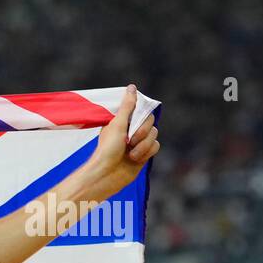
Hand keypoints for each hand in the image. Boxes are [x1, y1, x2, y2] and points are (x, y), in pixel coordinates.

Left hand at [78, 85, 159, 200]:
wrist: (107, 175)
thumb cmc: (107, 149)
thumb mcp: (117, 124)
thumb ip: (127, 106)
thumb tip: (132, 87)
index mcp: (122, 121)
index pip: (141, 109)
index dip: (140, 116)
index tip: (133, 123)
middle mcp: (130, 130)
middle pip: (150, 121)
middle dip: (141, 132)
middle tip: (129, 140)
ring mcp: (138, 142)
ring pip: (154, 134)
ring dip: (143, 145)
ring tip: (130, 153)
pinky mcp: (144, 153)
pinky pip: (156, 146)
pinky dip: (146, 152)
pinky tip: (135, 159)